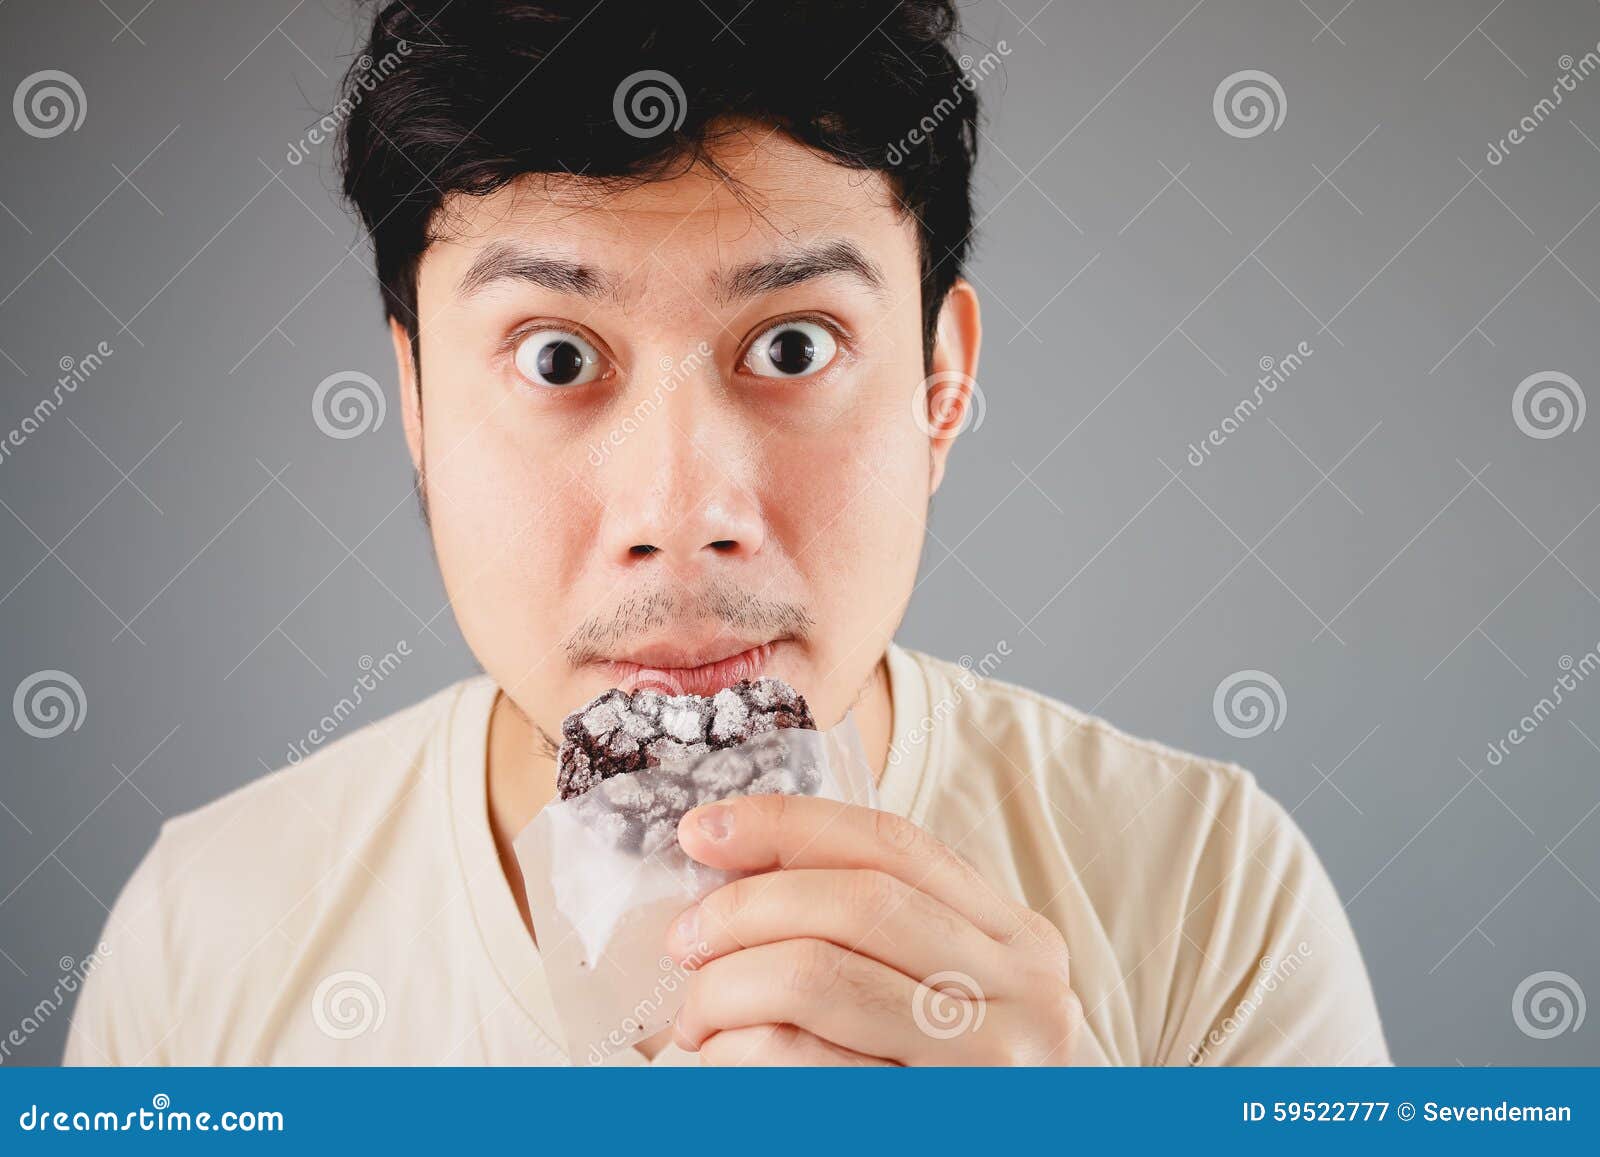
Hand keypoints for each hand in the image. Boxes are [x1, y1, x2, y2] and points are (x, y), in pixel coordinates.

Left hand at [665, 794, 1080, 1065]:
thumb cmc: (949, 1082)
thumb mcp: (943, 989)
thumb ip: (870, 926)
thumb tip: (729, 856)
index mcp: (1019, 941)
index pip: (892, 844)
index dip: (787, 824)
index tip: (702, 829)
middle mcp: (1021, 997)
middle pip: (856, 903)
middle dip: (746, 908)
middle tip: (687, 938)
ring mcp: (981, 1066)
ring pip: (819, 978)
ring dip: (727, 985)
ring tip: (697, 1012)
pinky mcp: (921, 1123)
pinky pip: (803, 1065)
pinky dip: (739, 1050)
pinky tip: (725, 1056)